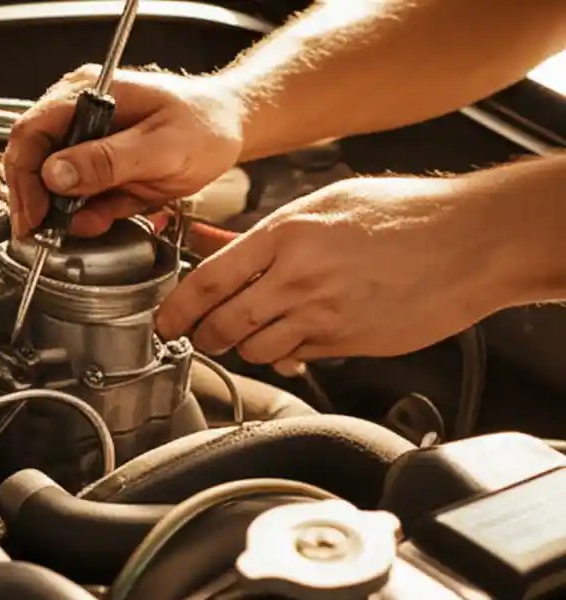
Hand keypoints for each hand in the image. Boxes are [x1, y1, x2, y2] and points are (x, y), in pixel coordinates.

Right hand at [4, 65, 245, 237]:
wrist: (231, 129)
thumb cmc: (206, 125)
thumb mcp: (161, 147)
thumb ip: (107, 162)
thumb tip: (56, 174)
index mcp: (89, 94)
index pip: (31, 132)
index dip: (25, 178)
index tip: (33, 215)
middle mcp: (81, 112)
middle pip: (34, 157)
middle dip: (37, 199)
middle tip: (44, 232)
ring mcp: (88, 139)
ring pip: (52, 180)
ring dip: (60, 210)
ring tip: (78, 226)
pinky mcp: (99, 163)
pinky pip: (78, 192)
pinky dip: (83, 212)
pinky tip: (99, 219)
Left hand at [154, 175, 500, 366]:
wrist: (471, 240)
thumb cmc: (403, 214)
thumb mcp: (324, 203)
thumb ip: (263, 232)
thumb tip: (212, 243)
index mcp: (286, 234)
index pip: (208, 281)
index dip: (177, 308)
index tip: (165, 322)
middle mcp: (299, 278)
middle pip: (224, 326)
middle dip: (204, 337)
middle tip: (200, 335)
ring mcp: (324, 315)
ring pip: (256, 351)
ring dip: (246, 348)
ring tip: (254, 332)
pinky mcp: (348, 342)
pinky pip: (297, 358)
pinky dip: (287, 355)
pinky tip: (298, 335)